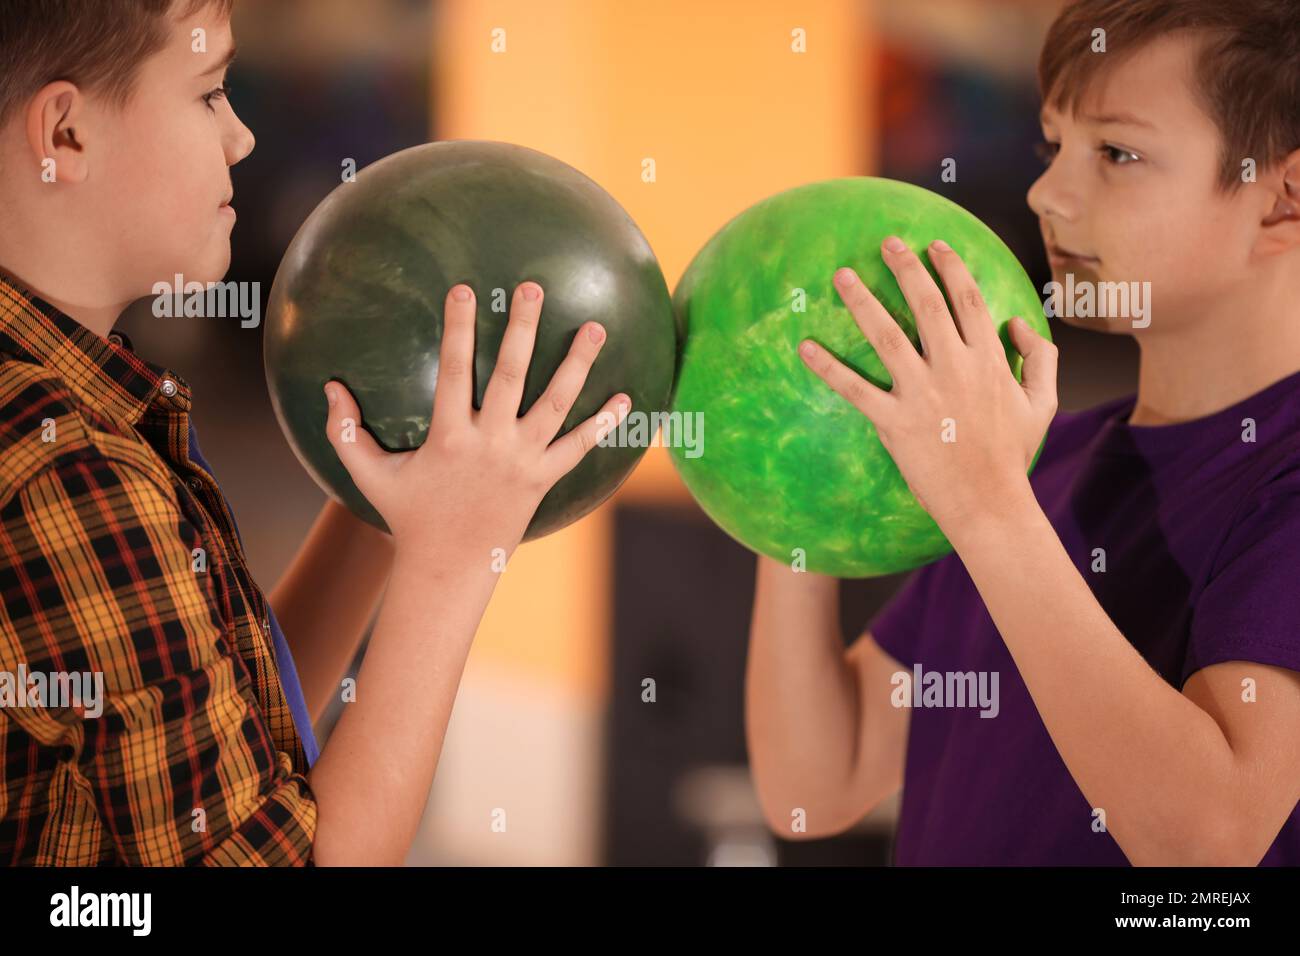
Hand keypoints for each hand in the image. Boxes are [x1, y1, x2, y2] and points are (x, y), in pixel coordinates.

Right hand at [322, 281, 629, 558]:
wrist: (449, 567)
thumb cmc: (409, 516)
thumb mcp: (369, 474)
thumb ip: (344, 432)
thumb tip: (328, 389)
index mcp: (449, 436)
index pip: (454, 370)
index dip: (458, 329)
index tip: (464, 290)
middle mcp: (489, 443)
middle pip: (510, 375)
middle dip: (523, 328)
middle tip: (534, 289)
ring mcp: (521, 462)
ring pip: (555, 404)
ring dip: (577, 364)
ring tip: (597, 326)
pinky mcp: (543, 480)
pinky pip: (579, 448)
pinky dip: (603, 425)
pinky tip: (626, 399)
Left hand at [797, 237, 1056, 534]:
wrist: (989, 503)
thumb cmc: (1013, 453)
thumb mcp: (1042, 402)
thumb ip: (1039, 357)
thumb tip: (1017, 325)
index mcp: (988, 360)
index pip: (968, 300)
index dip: (951, 267)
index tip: (934, 245)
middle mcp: (954, 369)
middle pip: (927, 305)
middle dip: (906, 268)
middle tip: (886, 243)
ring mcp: (922, 394)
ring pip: (887, 336)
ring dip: (862, 302)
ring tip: (842, 275)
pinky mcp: (894, 423)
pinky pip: (855, 389)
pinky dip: (828, 368)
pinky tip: (805, 347)